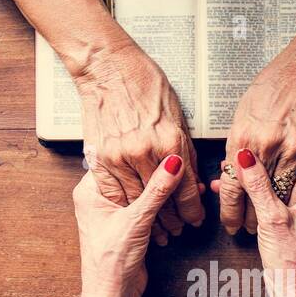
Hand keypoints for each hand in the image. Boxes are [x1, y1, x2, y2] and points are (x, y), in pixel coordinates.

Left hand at [72, 153, 184, 296]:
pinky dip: (165, 207)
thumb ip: (156, 191)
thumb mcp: (135, 220)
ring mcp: (115, 212)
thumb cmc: (108, 264)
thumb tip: (171, 164)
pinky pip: (149, 208)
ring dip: (164, 193)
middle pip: (133, 175)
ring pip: (144, 192)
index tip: (162, 148)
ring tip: (185, 185)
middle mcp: (101, 199)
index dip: (141, 154)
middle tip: (180, 166)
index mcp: (90, 191)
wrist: (113, 295)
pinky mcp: (130, 225)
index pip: (116, 160)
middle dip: (159, 175)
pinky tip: (179, 205)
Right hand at [75, 42, 203, 246]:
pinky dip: (125, 204)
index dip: (192, 209)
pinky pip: (114, 191)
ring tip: (158, 227)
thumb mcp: (176, 116)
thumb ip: (183, 151)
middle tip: (178, 228)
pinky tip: (132, 211)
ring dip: (149, 217)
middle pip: (162, 199)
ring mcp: (121, 156)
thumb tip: (192, 179)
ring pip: (138, 200)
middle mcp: (146, 151)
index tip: (194, 219)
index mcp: (170, 141)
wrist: (107, 68)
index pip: (186, 189)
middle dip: (173, 218)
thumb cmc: (144, 84)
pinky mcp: (100, 156)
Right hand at [215, 148, 295, 296]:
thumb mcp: (272, 219)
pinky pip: (282, 199)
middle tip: (240, 158)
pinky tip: (242, 193)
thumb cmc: (293, 265)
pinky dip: (263, 195)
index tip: (259, 141)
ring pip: (284, 184)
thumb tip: (247, 158)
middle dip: (263, 164)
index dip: (279, 148)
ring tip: (233, 174)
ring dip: (259, 181)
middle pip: (292, 170)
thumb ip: (258, 186)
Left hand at [219, 47, 295, 234]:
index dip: (230, 211)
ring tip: (266, 222)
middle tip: (246, 228)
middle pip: (256, 198)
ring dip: (273, 213)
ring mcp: (294, 150)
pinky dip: (295, 201)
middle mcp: (267, 146)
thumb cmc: (272, 90)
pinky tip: (289, 208)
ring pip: (280, 196)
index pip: (232, 187)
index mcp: (243, 138)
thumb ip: (237, 149)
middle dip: (249, 218)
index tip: (230, 222)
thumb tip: (229, 172)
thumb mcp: (242, 118)